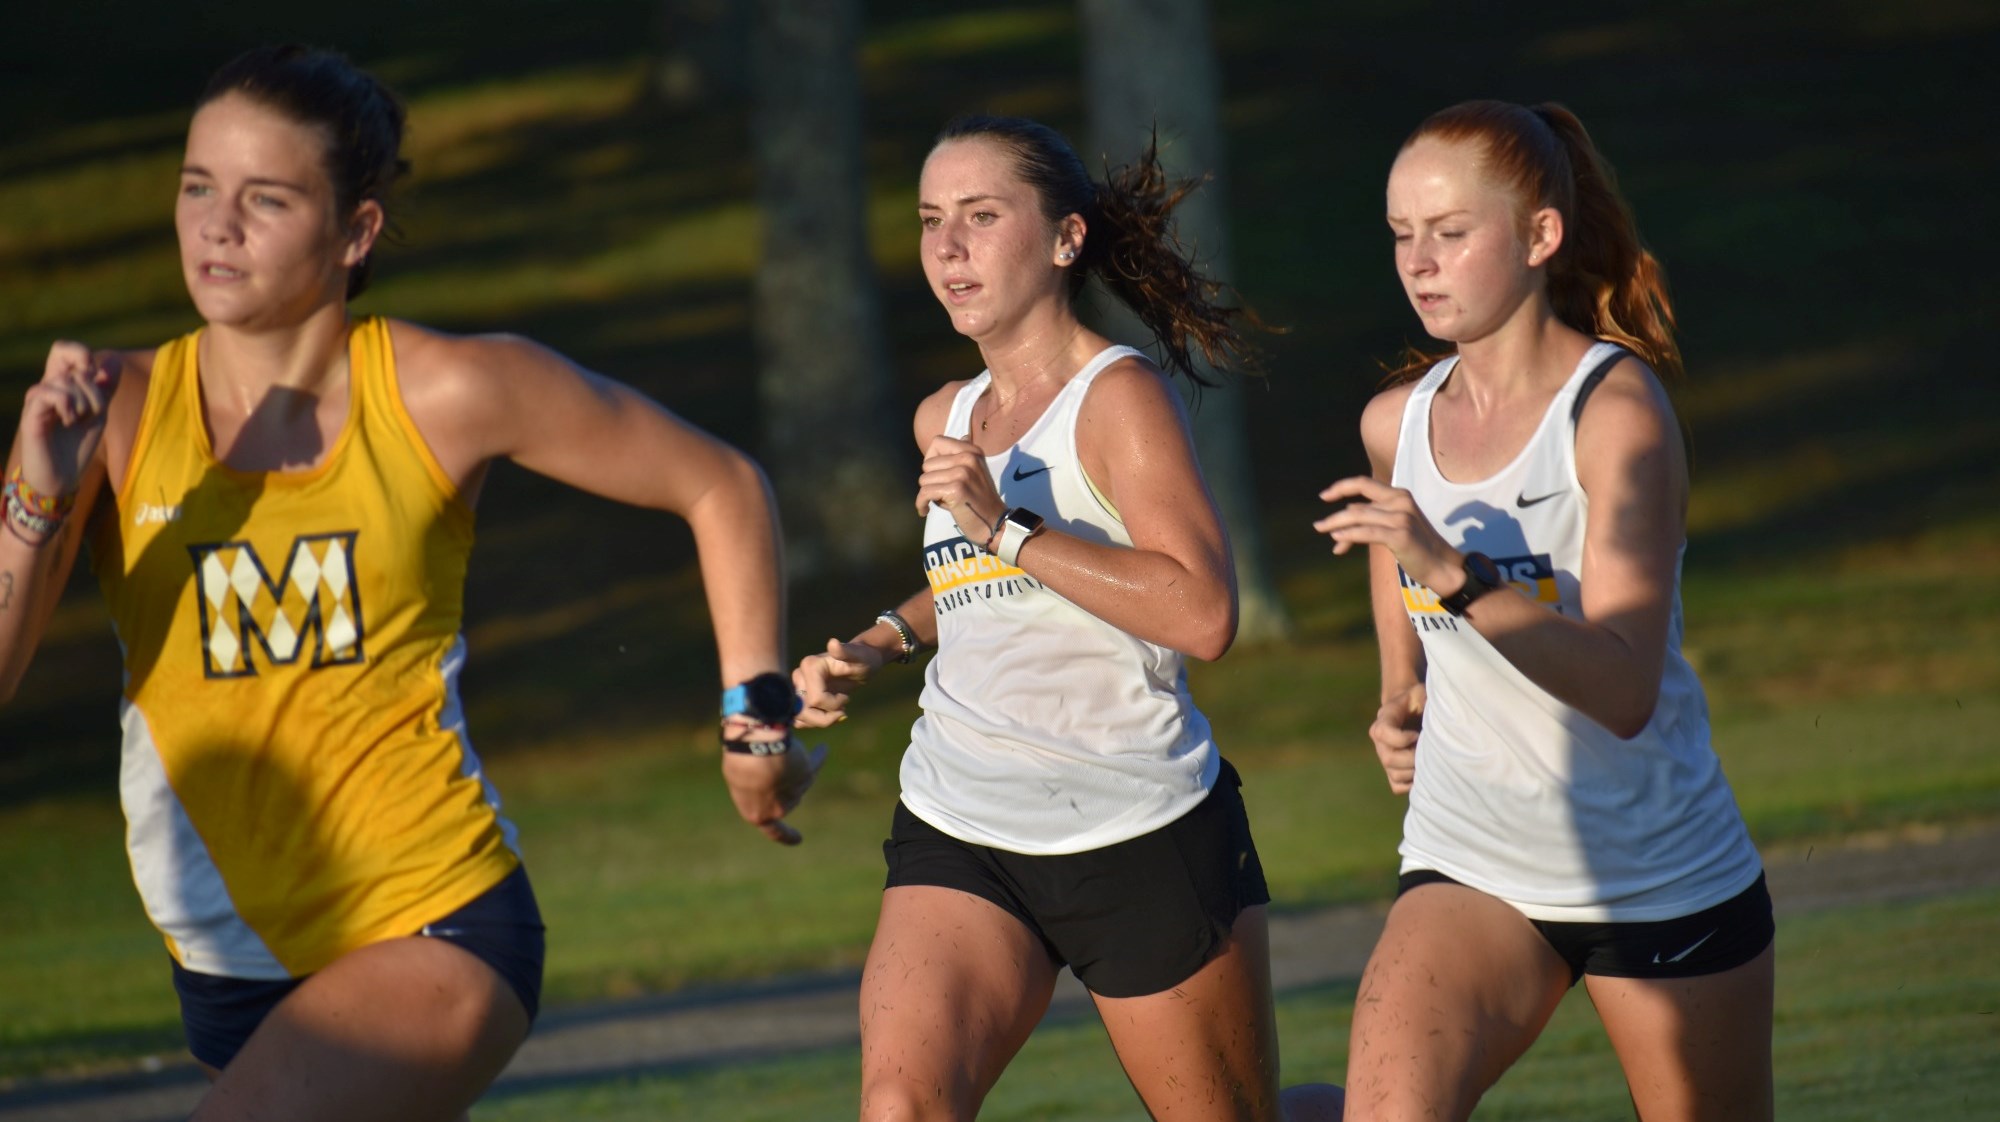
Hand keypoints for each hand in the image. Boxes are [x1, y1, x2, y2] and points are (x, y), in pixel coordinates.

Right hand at [18, 342, 121, 497]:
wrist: (63, 477)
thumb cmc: (78, 445)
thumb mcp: (98, 413)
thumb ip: (106, 387)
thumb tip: (114, 359)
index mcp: (62, 384)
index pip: (65, 350)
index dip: (82, 354)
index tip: (99, 377)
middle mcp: (47, 387)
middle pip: (63, 355)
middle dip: (90, 381)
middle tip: (90, 409)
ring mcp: (38, 399)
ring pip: (65, 380)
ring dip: (84, 402)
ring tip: (78, 421)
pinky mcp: (31, 414)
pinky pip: (49, 393)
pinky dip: (67, 406)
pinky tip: (69, 422)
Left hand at [721, 738, 828, 845]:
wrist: (757, 750)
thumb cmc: (741, 763)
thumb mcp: (739, 779)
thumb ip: (754, 786)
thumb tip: (771, 779)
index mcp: (757, 814)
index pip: (773, 831)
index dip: (787, 836)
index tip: (799, 840)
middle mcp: (778, 809)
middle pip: (784, 797)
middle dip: (780, 781)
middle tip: (768, 761)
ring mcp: (794, 793)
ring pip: (797, 780)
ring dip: (795, 765)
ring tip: (790, 748)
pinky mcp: (807, 776)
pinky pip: (812, 764)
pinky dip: (817, 757)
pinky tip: (822, 750)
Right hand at [793, 637, 885, 728]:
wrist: (860, 665)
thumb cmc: (862, 659)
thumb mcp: (858, 657)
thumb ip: (845, 651)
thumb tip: (833, 643)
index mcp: (809, 666)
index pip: (815, 699)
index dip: (832, 705)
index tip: (846, 698)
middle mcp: (799, 676)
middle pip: (804, 711)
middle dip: (826, 717)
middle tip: (843, 711)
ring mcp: (797, 688)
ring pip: (800, 718)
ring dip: (821, 721)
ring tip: (837, 712)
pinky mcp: (800, 698)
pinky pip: (800, 719)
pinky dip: (816, 722)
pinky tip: (830, 715)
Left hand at [915, 435, 1002, 546]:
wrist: (994, 523)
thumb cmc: (980, 499)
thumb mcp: (976, 470)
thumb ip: (964, 454)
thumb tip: (963, 436)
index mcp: (972, 451)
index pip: (937, 442)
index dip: (931, 459)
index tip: (937, 474)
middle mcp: (968, 458)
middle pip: (927, 464)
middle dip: (930, 480)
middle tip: (943, 491)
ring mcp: (962, 473)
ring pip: (924, 479)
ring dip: (929, 493)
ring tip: (942, 500)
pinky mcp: (956, 489)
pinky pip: (924, 493)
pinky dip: (921, 504)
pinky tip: (925, 510)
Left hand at [1314, 476, 1457, 591]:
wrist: (1441, 566)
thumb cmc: (1416, 548)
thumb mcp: (1392, 528)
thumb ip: (1370, 521)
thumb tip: (1341, 524)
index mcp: (1399, 496)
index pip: (1364, 483)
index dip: (1342, 487)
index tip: (1324, 496)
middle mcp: (1401, 502)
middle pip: (1357, 506)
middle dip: (1335, 516)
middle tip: (1317, 526)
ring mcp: (1402, 518)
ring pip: (1358, 518)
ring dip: (1337, 526)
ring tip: (1323, 532)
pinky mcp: (1401, 535)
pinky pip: (1367, 532)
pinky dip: (1349, 535)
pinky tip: (1337, 538)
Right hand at [1370, 683, 1423, 794]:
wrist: (1411, 709)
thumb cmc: (1419, 699)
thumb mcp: (1422, 693)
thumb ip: (1426, 699)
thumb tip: (1443, 715)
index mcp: (1385, 718)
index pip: (1382, 733)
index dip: (1401, 738)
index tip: (1418, 734)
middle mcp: (1380, 741)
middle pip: (1388, 758)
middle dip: (1412, 758)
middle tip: (1427, 751)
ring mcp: (1385, 757)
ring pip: (1395, 775)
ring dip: (1414, 771)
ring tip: (1428, 760)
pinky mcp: (1392, 771)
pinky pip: (1397, 786)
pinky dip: (1412, 784)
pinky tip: (1424, 772)